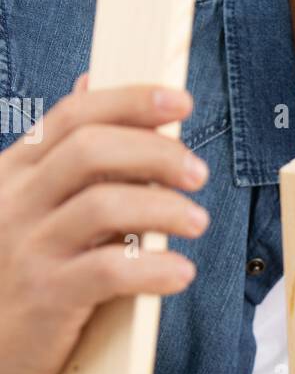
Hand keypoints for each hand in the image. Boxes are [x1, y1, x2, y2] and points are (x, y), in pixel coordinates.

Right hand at [0, 74, 209, 373]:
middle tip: (197, 171)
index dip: (129, 101)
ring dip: (163, 208)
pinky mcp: (47, 296)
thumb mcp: (27, 200)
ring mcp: (29, 248)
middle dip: (155, 151)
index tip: (179, 100)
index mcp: (16, 172)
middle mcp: (17, 202)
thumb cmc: (18, 270)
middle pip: (91, 150)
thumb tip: (91, 77)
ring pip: (104, 206)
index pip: (72, 116)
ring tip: (197, 221)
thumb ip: (61, 150)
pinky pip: (109, 271)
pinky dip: (155, 269)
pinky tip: (181, 272)